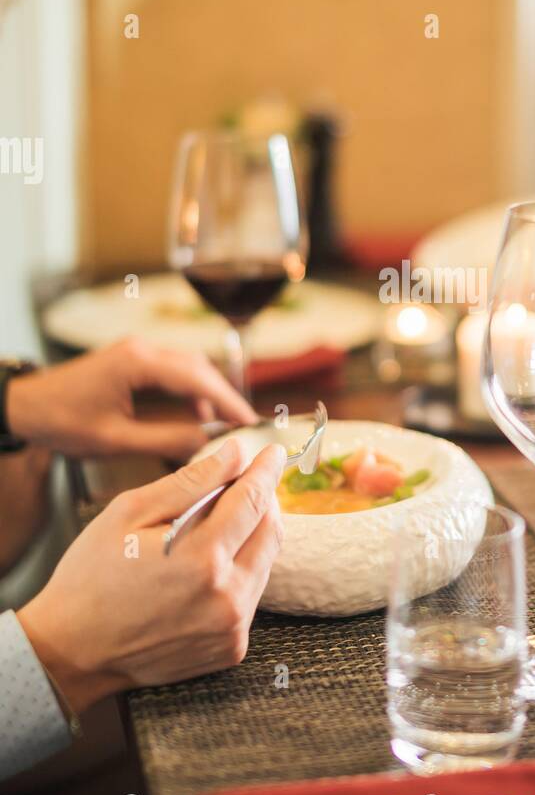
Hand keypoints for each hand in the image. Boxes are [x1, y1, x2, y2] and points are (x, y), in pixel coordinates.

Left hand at [6, 337, 256, 459]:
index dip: (228, 401)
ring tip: (222, 424)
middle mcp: (142, 350)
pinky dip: (189, 391)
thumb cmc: (62, 421)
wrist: (26, 406)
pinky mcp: (133, 360)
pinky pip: (172, 371)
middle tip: (243, 424)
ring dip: (207, 393)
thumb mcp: (116, 439)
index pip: (198, 379)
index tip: (249, 420)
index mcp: (139, 363)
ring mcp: (137, 352)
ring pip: (188, 367)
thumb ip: (164, 441)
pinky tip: (193, 415)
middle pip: (198, 367)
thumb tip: (205, 445)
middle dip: (223, 396)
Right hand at [17, 437, 286, 712]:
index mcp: (201, 559)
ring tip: (218, 525)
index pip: (253, 500)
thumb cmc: (92, 575)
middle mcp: (226, 597)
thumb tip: (237, 453)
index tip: (272, 453)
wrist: (73, 650)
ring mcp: (231, 628)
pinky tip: (208, 568)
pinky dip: (240, 572)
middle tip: (245, 483)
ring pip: (265, 564)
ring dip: (251, 536)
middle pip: (270, 531)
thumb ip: (191, 481)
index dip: (266, 470)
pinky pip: (251, 596)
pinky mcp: (231, 648)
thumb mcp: (130, 513)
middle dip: (263, 500)